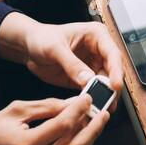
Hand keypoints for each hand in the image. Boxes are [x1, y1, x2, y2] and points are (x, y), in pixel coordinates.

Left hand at [0, 15, 123, 96]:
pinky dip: (93, 100)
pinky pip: (93, 91)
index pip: (113, 54)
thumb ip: (72, 64)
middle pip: (113, 71)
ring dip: (104, 96)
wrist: (28, 47)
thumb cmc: (42, 38)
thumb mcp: (55, 48)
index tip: (115, 86)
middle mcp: (98, 50)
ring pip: (105, 83)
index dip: (117, 70)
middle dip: (112, 87)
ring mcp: (92, 66)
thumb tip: (88, 79)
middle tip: (109, 102)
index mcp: (96, 36)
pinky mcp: (84, 79)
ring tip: (101, 109)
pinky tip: (91, 108)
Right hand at [0, 94, 106, 144]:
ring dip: (90, 138)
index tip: (87, 99)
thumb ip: (46, 107)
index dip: (78, 110)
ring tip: (96, 121)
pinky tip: (82, 133)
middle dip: (94, 128)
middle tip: (103, 113)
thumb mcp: (16, 111)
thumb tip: (73, 103)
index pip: (63, 126)